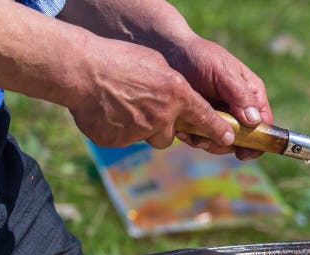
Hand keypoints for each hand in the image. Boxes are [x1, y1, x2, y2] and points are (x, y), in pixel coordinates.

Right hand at [67, 37, 234, 149]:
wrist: (80, 70)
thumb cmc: (118, 58)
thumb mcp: (155, 63)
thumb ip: (171, 85)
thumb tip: (179, 98)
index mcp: (176, 95)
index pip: (206, 118)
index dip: (218, 130)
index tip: (229, 139)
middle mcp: (162, 117)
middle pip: (170, 134)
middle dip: (161, 127)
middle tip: (144, 108)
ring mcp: (139, 132)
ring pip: (146, 137)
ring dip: (139, 128)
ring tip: (120, 106)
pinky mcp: (117, 141)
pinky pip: (121, 138)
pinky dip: (114, 128)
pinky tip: (103, 111)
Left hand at [167, 36, 273, 159]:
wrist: (168, 51)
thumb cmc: (200, 55)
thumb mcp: (223, 71)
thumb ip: (240, 95)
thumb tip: (255, 121)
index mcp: (252, 96)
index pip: (265, 126)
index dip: (258, 142)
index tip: (244, 152)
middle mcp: (239, 110)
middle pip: (243, 140)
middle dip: (226, 144)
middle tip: (207, 139)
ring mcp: (220, 117)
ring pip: (222, 142)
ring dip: (207, 141)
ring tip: (191, 132)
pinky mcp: (201, 121)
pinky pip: (203, 138)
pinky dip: (193, 138)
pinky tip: (181, 129)